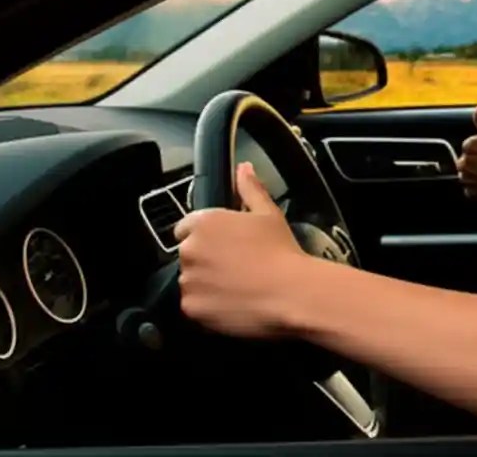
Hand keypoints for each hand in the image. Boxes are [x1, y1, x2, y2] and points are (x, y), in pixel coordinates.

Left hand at [173, 162, 309, 338]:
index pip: (186, 227)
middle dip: (206, 260)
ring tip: (236, 289)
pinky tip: (233, 304)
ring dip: (206, 284)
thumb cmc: (281, 250)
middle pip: (189, 255)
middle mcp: (189, 249)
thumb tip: (243, 168)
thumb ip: (250, 189)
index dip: (207, 237)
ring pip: (191, 281)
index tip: (226, 246)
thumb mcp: (269, 214)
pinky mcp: (190, 307)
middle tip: (236, 267)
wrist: (290, 292)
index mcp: (204, 222)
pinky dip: (208, 307)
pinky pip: (194, 306)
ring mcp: (188, 280)